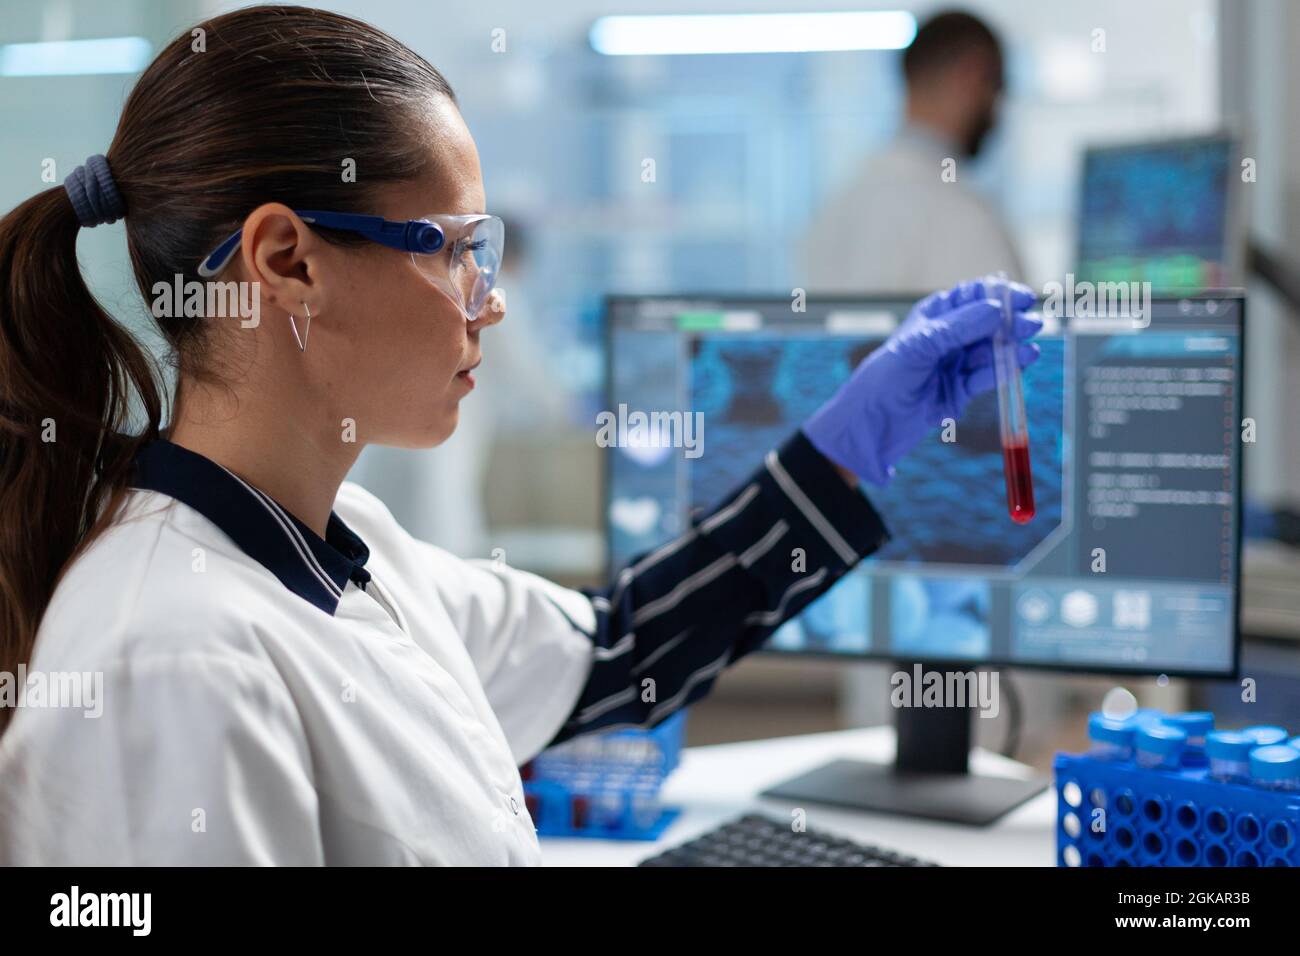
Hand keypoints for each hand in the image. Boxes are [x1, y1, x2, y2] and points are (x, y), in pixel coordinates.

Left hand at [803, 278, 1041, 486]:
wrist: (872, 423)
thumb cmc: (885, 377)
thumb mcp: (920, 346)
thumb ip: (958, 328)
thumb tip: (996, 309)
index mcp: (934, 317)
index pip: (972, 297)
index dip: (998, 295)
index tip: (1021, 297)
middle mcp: (948, 338)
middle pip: (988, 324)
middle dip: (1010, 322)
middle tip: (1032, 323)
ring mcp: (955, 364)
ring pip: (991, 351)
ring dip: (1011, 346)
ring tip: (1030, 344)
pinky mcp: (961, 391)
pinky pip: (987, 376)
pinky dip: (1005, 369)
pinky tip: (1021, 361)